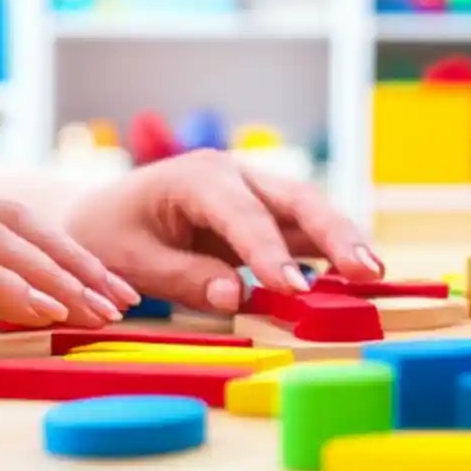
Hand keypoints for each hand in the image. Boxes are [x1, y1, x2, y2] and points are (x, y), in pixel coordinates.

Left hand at [64, 150, 382, 314]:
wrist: (97, 214)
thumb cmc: (107, 234)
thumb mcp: (131, 260)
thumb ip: (183, 277)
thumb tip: (236, 295)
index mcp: (199, 177)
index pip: (246, 217)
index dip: (272, 255)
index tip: (295, 290)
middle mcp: (236, 175)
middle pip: (297, 199)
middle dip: (334, 234)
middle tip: (366, 271)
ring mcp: (254, 191)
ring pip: (309, 210)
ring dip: (343, 239)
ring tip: (374, 273)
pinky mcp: (263, 213)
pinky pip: (302, 230)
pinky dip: (329, 249)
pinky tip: (355, 273)